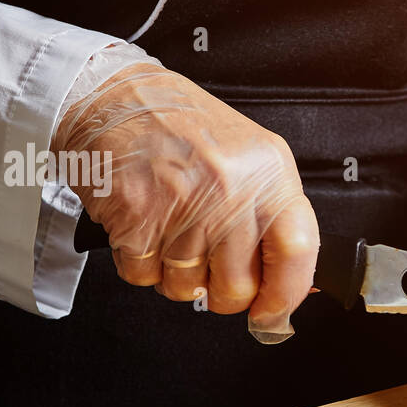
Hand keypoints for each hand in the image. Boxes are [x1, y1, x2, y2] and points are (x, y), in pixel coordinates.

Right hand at [52, 64, 318, 341]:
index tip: (272, 311)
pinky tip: (145, 228)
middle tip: (209, 268)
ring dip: (177, 275)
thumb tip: (290, 282)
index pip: (296, 252)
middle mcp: (229, 189)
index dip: (285, 294)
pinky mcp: (137, 219)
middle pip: (237, 286)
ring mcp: (182, 206)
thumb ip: (272, 216)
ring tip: (171, 232)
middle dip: (221, 294)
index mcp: (267, 173)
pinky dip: (141, 264)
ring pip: (187, 289)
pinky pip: (144, 276)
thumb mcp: (249, 158)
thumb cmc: (179, 126)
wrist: (111, 96)